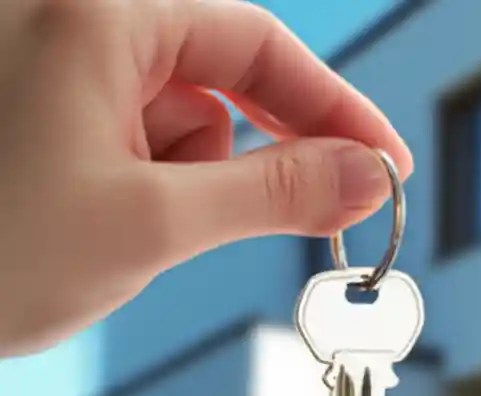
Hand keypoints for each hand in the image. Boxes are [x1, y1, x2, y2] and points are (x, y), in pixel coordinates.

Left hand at [0, 0, 411, 355]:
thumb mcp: (151, 225)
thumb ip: (277, 194)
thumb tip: (369, 176)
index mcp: (96, 16)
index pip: (257, 42)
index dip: (336, 108)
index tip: (386, 164)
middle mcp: (69, 21)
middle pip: (222, 75)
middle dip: (255, 154)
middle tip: (315, 215)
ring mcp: (48, 64)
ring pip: (180, 117)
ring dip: (189, 180)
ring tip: (131, 232)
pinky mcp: (37, 108)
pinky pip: (134, 136)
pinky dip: (148, 184)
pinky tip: (103, 225)